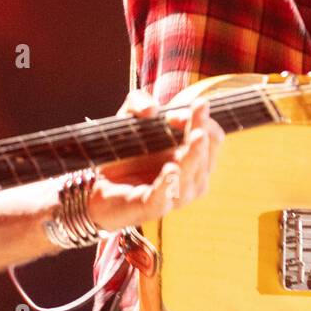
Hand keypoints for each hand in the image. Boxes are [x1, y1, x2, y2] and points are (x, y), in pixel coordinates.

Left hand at [86, 90, 223, 231]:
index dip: (205, 120)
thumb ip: (138, 102)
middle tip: (199, 109)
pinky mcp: (149, 208)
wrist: (97, 185)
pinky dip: (168, 184)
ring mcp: (173, 196)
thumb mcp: (129, 117)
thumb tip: (151, 109)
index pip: (212, 138)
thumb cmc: (123, 152)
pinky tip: (171, 168)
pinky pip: (163, 199)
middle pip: (206, 155)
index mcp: (192, 156)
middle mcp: (190, 178)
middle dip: (203, 131)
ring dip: (194, 156)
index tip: (196, 104)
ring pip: (190, 178)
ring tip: (195, 135)